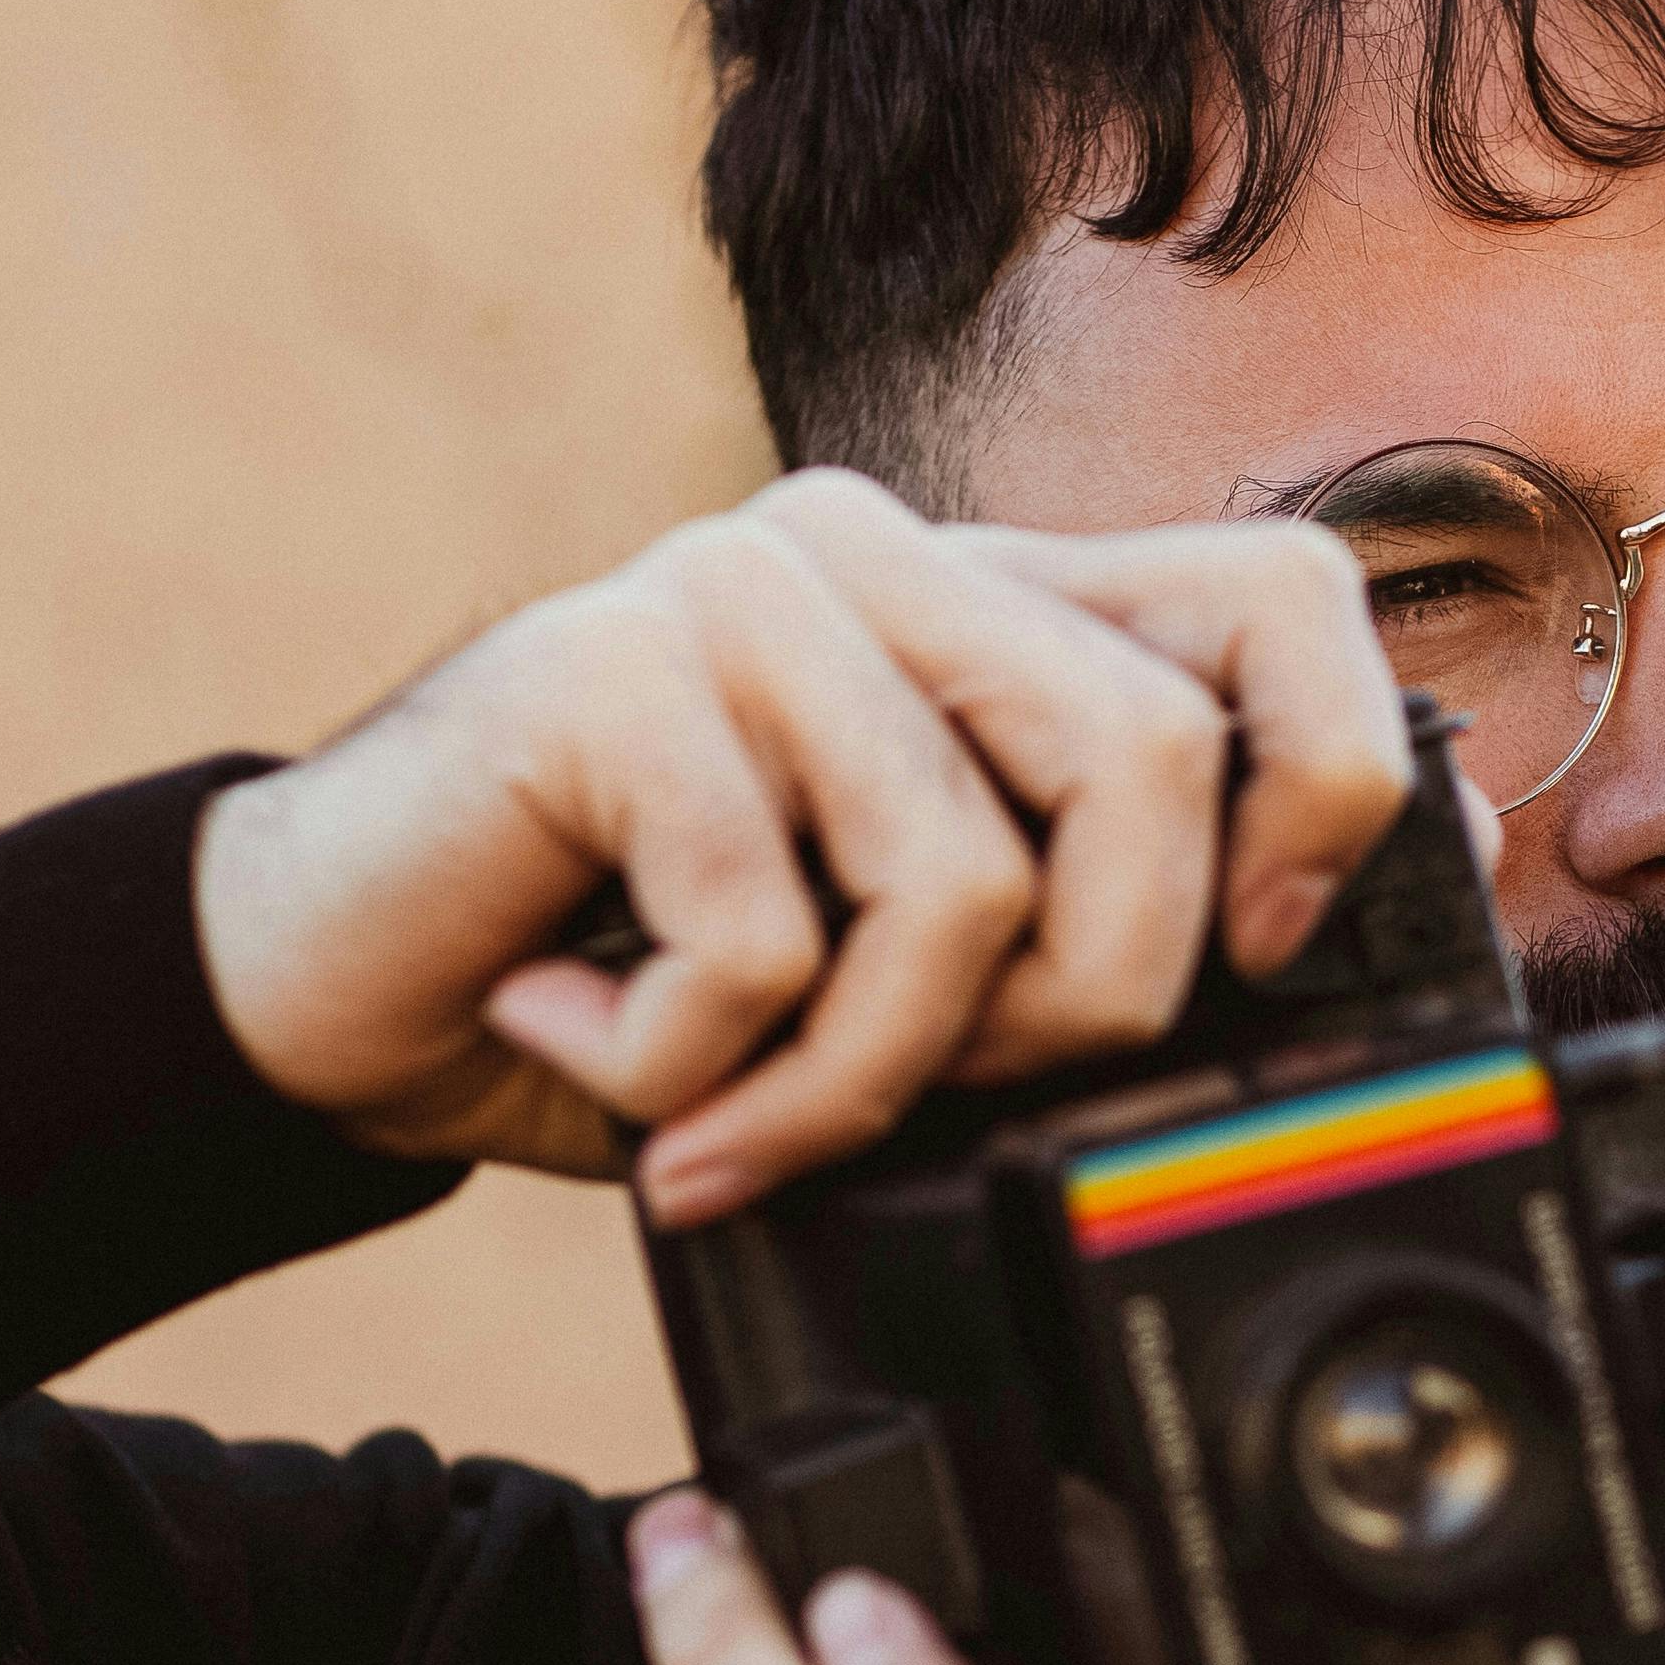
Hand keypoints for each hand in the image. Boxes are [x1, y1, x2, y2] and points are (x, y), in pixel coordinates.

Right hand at [189, 470, 1415, 1220]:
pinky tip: (590, 1042)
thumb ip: (1067, 917)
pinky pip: (766, 936)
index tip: (1252, 954)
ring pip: (962, 879)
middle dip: (1079, 1005)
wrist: (337, 992)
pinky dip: (694, 1069)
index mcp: (993, 601)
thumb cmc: (637, 989)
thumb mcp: (906, 966)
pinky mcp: (610, 668)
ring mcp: (744, 592)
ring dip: (857, 1075)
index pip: (1282, 603)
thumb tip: (1284, 963)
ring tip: (734, 1108)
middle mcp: (887, 555)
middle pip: (1153, 764)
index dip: (1327, 791)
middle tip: (935, 1092)